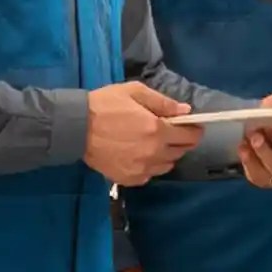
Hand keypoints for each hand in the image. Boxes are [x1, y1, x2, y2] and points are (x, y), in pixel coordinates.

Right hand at [83, 81, 203, 185]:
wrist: (76, 128)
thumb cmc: (105, 105)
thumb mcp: (135, 92)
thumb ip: (163, 103)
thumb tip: (185, 111)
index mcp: (157, 130)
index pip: (188, 136)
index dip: (195, 130)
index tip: (194, 126)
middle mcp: (153, 153)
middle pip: (180, 152)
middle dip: (182, 141)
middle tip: (174, 132)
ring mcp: (141, 169)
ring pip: (166, 166)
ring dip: (167, 154)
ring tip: (157, 143)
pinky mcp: (128, 179)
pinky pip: (149, 175)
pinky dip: (151, 166)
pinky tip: (142, 155)